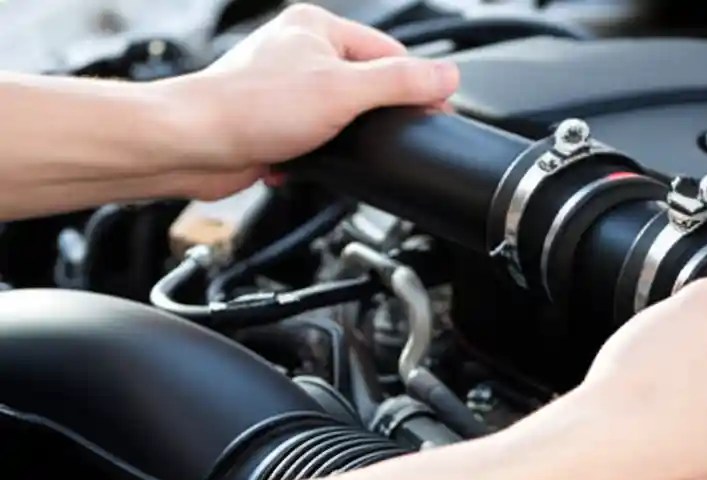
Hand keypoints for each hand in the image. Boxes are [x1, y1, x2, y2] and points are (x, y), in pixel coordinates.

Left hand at [164, 4, 459, 197]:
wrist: (192, 145)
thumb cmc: (249, 108)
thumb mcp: (344, 92)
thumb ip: (401, 83)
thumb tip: (448, 76)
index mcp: (316, 26)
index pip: (390, 52)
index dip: (414, 86)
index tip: (433, 113)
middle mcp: (299, 50)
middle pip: (368, 86)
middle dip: (372, 119)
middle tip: (373, 136)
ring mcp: (285, 86)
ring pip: (342, 117)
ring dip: (343, 140)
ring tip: (331, 147)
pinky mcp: (274, 122)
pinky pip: (317, 140)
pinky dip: (319, 156)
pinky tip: (311, 160)